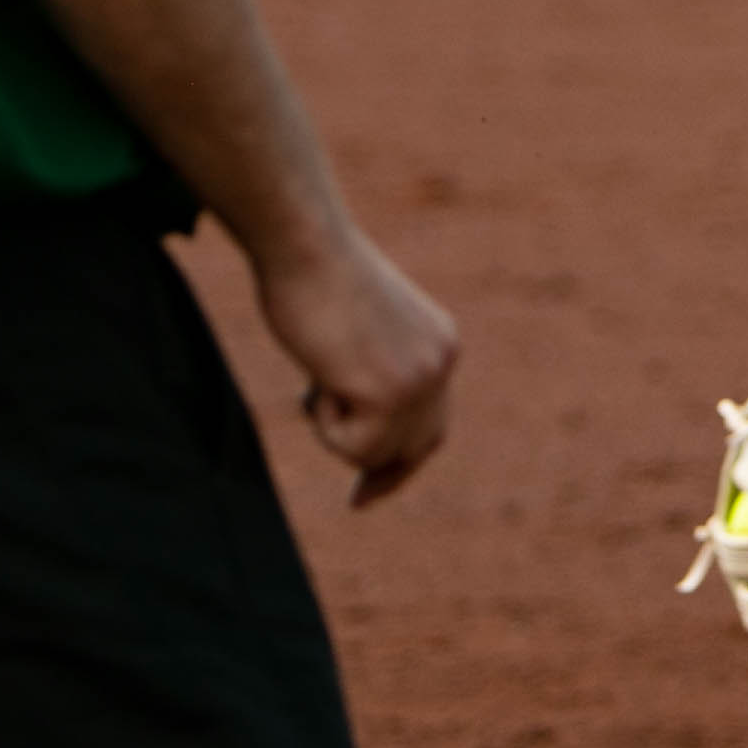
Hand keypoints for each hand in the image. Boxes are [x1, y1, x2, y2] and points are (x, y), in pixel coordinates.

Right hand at [258, 222, 457, 507]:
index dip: (406, 459)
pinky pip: (347, 446)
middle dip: (384, 476)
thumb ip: (373, 367)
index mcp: (441, 343)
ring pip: (371, 453)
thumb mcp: (361, 325)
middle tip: (357, 503)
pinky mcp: (389, 396)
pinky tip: (319, 371)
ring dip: (333, 425)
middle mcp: (440, 365)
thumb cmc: (313, 272)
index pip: (435, 421)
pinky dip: (323, 420)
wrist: (306, 244)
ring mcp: (419, 382)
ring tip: (319, 371)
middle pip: (415, 449)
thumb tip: (359, 411)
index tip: (375, 488)